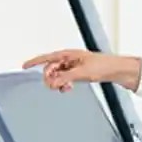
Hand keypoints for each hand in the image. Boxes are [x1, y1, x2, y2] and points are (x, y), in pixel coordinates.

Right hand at [22, 49, 140, 91]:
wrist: (117, 70)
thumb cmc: (103, 65)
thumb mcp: (82, 73)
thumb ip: (65, 78)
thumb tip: (52, 83)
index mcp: (68, 54)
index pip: (46, 58)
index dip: (34, 62)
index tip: (24, 66)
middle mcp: (69, 59)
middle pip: (50, 69)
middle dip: (50, 78)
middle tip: (56, 86)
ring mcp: (73, 66)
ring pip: (57, 75)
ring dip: (58, 82)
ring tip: (66, 87)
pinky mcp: (77, 73)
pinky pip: (64, 79)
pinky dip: (64, 84)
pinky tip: (69, 87)